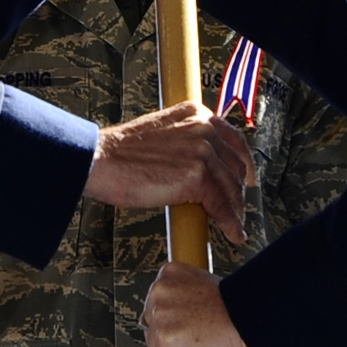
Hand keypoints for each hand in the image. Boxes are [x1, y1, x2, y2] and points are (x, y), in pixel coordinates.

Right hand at [83, 100, 254, 244]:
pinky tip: (233, 233)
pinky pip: (222, 206)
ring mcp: (202, 151)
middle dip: (238, 190)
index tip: (247, 178)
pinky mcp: (197, 177)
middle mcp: (204, 128)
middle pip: (235, 165)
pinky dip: (230, 224)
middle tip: (236, 208)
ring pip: (231, 188)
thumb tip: (201, 165)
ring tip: (234, 225)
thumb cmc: (120, 153)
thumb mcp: (161, 133)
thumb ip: (184, 141)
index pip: (233, 139)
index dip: (244, 163)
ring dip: (235, 211)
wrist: (100, 160)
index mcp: (195, 113)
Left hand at [142, 261, 255, 346]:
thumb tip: (180, 315)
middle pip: (152, 324)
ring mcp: (161, 318)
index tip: (180, 327)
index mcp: (170, 274)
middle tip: (189, 344)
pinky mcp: (166, 343)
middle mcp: (160, 292)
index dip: (170, 319)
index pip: (157, 302)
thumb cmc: (239, 308)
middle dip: (168, 336)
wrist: (252, 320)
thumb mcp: (206, 286)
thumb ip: (186, 296)